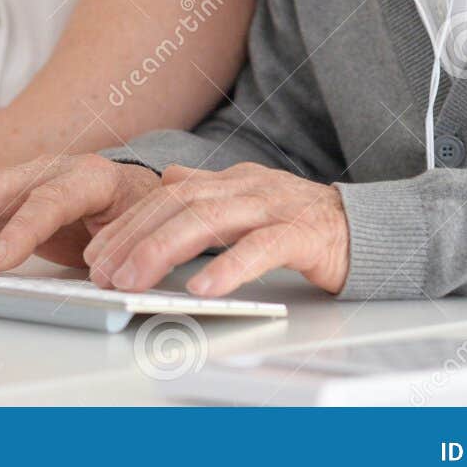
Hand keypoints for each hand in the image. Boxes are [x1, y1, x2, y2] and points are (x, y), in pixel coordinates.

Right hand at [0, 154, 160, 269]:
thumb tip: (108, 275)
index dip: (23, 229)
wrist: (138, 195)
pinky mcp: (2, 196)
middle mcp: (48, 170)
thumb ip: (131, 248)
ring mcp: (21, 179)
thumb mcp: (149, 231)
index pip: (51, 199)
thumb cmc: (142, 217)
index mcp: (90, 177)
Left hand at [82, 162, 349, 295]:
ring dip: (164, 250)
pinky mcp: (305, 235)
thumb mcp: (249, 199)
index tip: (95, 252)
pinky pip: (263, 248)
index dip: (128, 223)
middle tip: (103, 272)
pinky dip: (229, 267)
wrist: (371, 229)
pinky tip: (203, 288)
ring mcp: (276, 208)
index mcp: (230, 180)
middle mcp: (247, 187)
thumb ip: (209, 190)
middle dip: (134, 237)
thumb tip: (168, 178)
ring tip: (134, 280)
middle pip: (179, 204)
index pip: (166, 195)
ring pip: (210, 221)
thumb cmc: (303, 222)